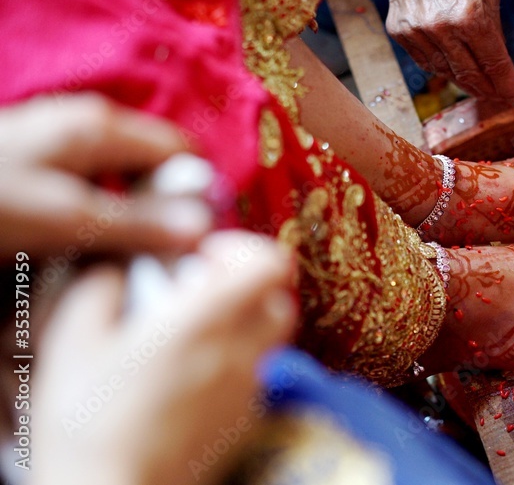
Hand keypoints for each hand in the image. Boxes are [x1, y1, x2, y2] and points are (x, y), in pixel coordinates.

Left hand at [0, 94, 210, 257]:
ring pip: (123, 173)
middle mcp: (89, 121)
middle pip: (155, 160)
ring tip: (120, 250)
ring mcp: (62, 134)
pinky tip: (82, 238)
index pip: (182, 149)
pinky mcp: (40, 154)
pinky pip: (93, 181)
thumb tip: (204, 227)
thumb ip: (137, 222)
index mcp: (103, 127)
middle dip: (163, 203)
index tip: (197, 235)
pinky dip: (99, 208)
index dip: (197, 191)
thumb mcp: (65, 220)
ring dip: (131, 210)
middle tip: (157, 251)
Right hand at [31, 232, 295, 484]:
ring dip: (238, 329)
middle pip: (280, 301)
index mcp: (205, 321)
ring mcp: (247, 392)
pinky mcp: (243, 423)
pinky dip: (229, 368)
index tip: (207, 257)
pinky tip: (183, 382)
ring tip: (184, 341)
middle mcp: (240, 353)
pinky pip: (250, 380)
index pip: (271, 264)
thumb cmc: (89, 422)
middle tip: (201, 296)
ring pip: (266, 342)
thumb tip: (118, 271)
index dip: (247, 248)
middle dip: (250, 288)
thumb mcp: (74, 342)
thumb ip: (102, 289)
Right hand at [378, 0, 513, 100]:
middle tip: (496, 94)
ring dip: (464, 82)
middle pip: (469, 75)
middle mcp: (443, 28)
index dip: (506, 83)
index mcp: (471, 16)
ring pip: (445, 73)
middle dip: (487, 89)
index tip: (513, 94)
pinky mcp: (401, 33)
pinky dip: (440, 68)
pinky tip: (452, 68)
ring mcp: (418, 32)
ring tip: (476, 85)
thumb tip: (500, 66)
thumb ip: (494, 33)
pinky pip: (424, 62)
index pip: (493, 63)